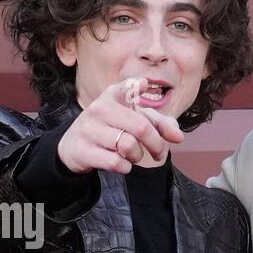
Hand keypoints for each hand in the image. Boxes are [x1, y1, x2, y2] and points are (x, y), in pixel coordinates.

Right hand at [56, 78, 184, 174]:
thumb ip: (160, 125)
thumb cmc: (111, 130)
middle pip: (141, 128)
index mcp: (113, 96)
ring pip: (128, 146)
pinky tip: (121, 164)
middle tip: (159, 153)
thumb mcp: (134, 122)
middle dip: (157, 145)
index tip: (144, 85)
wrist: (74, 148)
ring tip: (134, 156)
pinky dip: (125, 167)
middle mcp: (99, 108)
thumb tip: (179, 137)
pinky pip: (116, 162)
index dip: (136, 87)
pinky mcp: (83, 150)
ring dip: (138, 156)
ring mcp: (89, 129)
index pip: (128, 88)